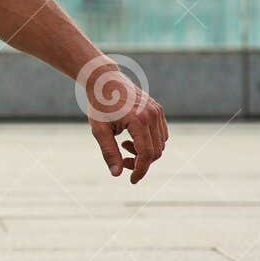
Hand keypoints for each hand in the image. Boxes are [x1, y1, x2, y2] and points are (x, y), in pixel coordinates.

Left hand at [82, 64, 168, 183]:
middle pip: (155, 152)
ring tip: (123, 144)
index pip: (146, 154)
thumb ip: (109, 152)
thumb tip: (117, 174)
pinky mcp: (158, 110)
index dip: (140, 170)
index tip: (131, 180)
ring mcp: (157, 112)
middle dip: (140, 162)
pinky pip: (161, 134)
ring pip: (160, 144)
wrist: (104, 80)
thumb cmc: (99, 105)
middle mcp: (152, 115)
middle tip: (121, 159)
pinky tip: (131, 138)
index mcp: (138, 120)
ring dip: (144, 152)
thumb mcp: (100, 130)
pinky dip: (149, 142)